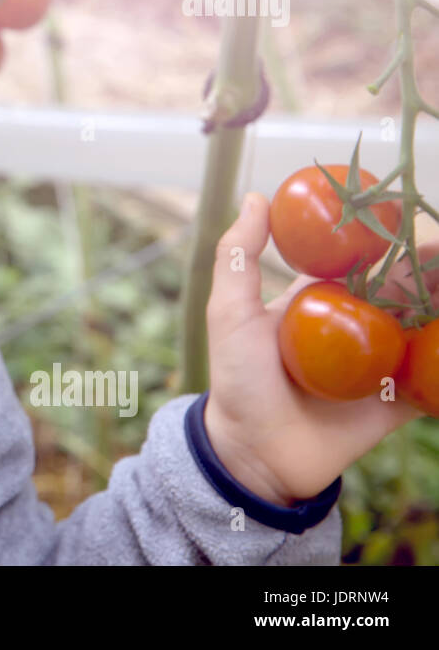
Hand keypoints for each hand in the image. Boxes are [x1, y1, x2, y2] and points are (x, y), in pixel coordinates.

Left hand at [203, 192, 438, 505]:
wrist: (255, 452)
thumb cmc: (238, 378)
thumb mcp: (231, 312)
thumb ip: (239, 256)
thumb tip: (258, 196)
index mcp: (322, 301)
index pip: (365, 262)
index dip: (392, 240)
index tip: (413, 216)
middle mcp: (357, 327)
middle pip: (407, 291)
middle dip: (436, 271)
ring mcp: (381, 364)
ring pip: (428, 329)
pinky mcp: (398, 401)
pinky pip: (436, 379)